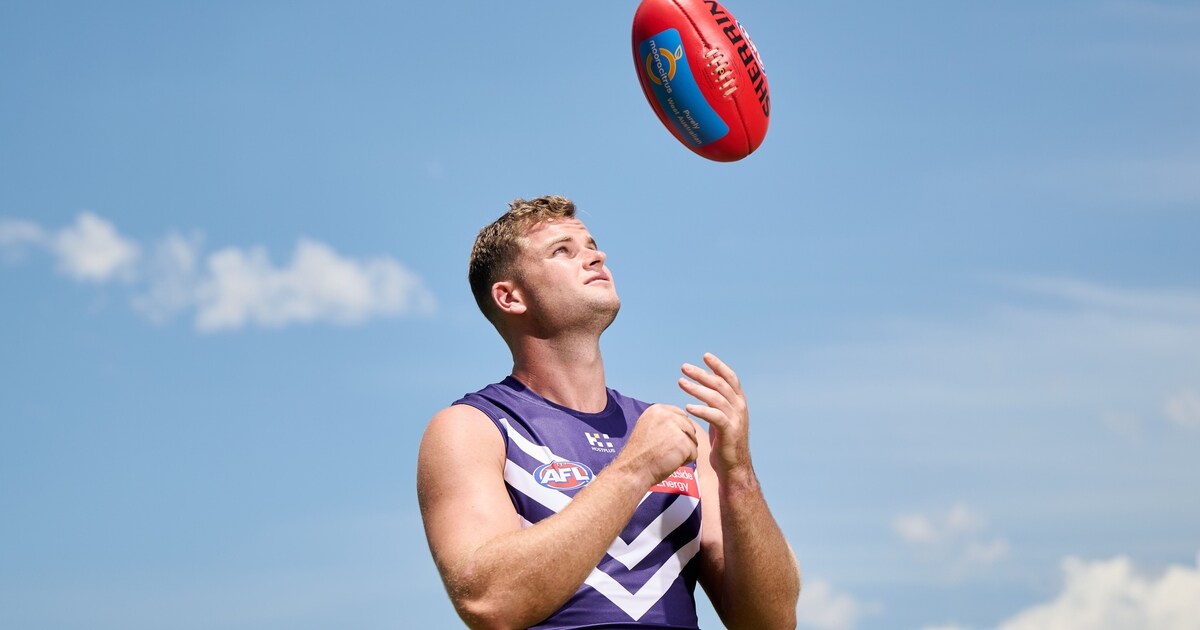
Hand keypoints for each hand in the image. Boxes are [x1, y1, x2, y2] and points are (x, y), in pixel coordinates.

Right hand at [617, 403, 698, 487]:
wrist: (633, 469)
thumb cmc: (640, 453)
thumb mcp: (648, 427)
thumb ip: (663, 421)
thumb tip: (682, 422)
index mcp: (657, 409)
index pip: (680, 415)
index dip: (677, 431)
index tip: (665, 441)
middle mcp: (667, 415)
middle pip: (689, 427)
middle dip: (683, 441)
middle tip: (665, 450)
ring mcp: (676, 428)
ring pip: (693, 439)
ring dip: (685, 451)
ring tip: (668, 456)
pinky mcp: (683, 442)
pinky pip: (694, 453)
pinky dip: (685, 461)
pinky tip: (671, 462)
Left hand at [679, 353, 751, 478]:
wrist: (734, 468)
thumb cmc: (724, 445)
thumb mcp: (721, 420)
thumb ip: (716, 405)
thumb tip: (703, 392)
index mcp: (738, 402)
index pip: (730, 378)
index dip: (718, 366)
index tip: (705, 356)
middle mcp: (740, 407)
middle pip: (720, 384)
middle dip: (701, 374)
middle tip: (684, 367)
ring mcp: (736, 419)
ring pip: (716, 397)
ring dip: (697, 388)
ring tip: (680, 383)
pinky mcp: (730, 431)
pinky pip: (715, 416)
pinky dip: (701, 410)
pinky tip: (688, 407)